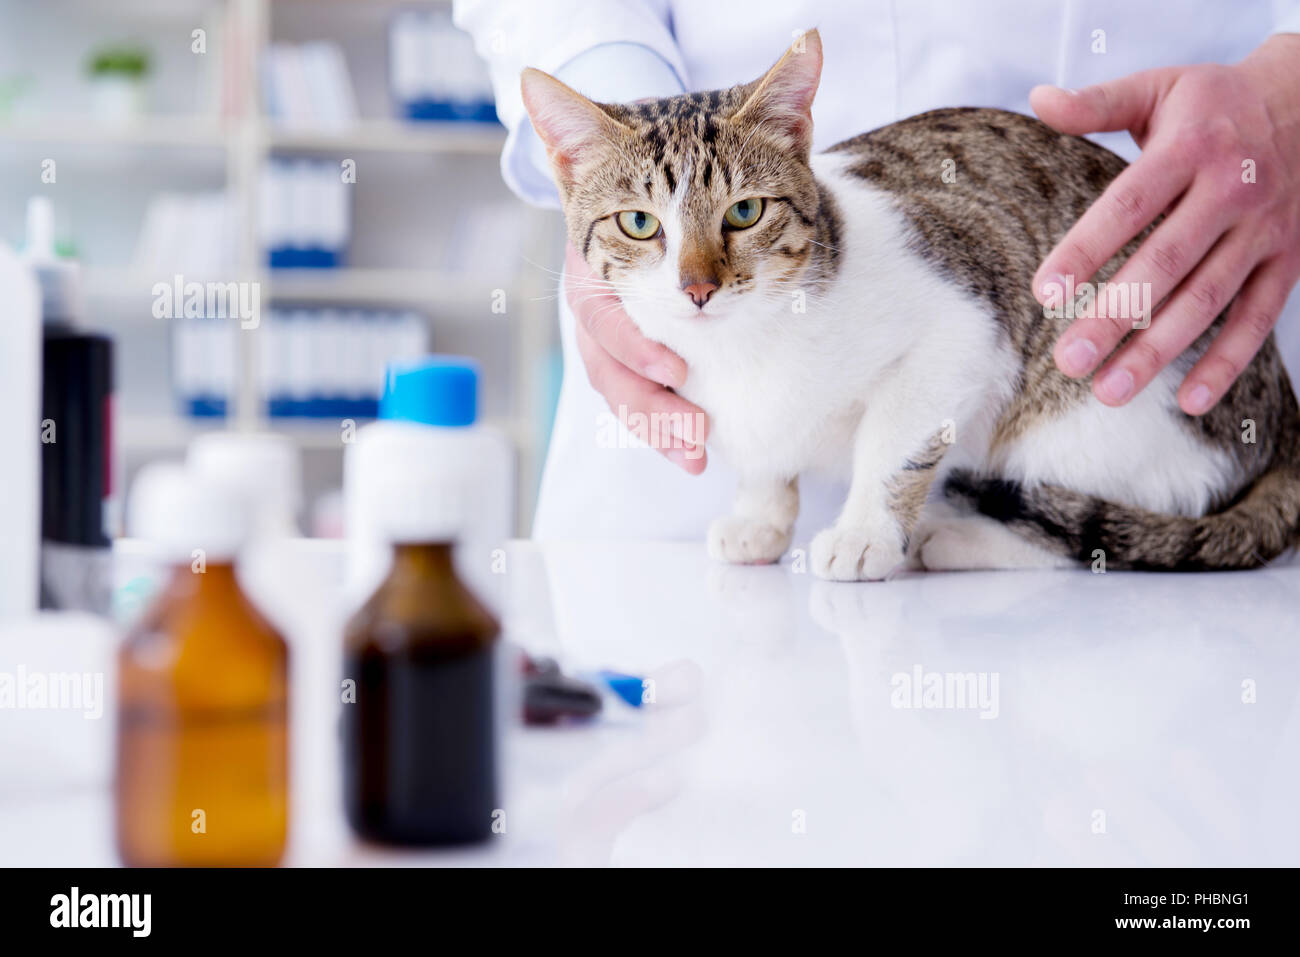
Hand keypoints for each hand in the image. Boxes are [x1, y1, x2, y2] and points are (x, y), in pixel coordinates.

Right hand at [564, 242, 708, 471]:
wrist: (634, 224)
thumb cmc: (657, 221)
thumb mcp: (658, 223)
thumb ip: (677, 240)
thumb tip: (715, 271)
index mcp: (591, 275)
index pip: (602, 319)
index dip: (636, 350)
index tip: (678, 374)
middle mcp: (590, 316)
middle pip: (607, 371)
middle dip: (652, 408)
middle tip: (697, 431)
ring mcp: (599, 347)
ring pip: (617, 396)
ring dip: (656, 431)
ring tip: (695, 457)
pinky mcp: (617, 369)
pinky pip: (630, 407)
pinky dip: (658, 433)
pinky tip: (687, 453)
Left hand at [1030, 34, 1299, 414]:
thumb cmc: (1214, 103)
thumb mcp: (1159, 88)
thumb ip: (1098, 102)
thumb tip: (1038, 98)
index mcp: (1191, 149)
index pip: (1129, 206)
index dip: (1086, 249)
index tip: (1044, 292)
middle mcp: (1232, 192)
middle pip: (1166, 263)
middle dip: (1116, 316)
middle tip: (1067, 360)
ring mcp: (1265, 231)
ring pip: (1208, 299)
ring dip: (1160, 351)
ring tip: (1108, 391)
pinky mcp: (1288, 261)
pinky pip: (1258, 318)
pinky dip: (1228, 362)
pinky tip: (1190, 401)